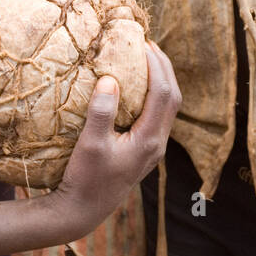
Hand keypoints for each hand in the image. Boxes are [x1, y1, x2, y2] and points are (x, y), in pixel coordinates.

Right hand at [49, 42, 180, 239]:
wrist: (82, 212)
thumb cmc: (84, 179)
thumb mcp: (90, 144)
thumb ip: (101, 112)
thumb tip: (111, 79)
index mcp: (149, 140)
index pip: (163, 94)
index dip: (156, 65)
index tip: (142, 44)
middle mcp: (157, 144)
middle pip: (172, 97)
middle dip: (164, 67)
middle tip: (147, 43)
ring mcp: (152, 149)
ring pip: (168, 107)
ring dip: (161, 80)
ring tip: (145, 58)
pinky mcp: (144, 151)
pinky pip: (157, 115)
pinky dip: (152, 94)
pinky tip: (135, 86)